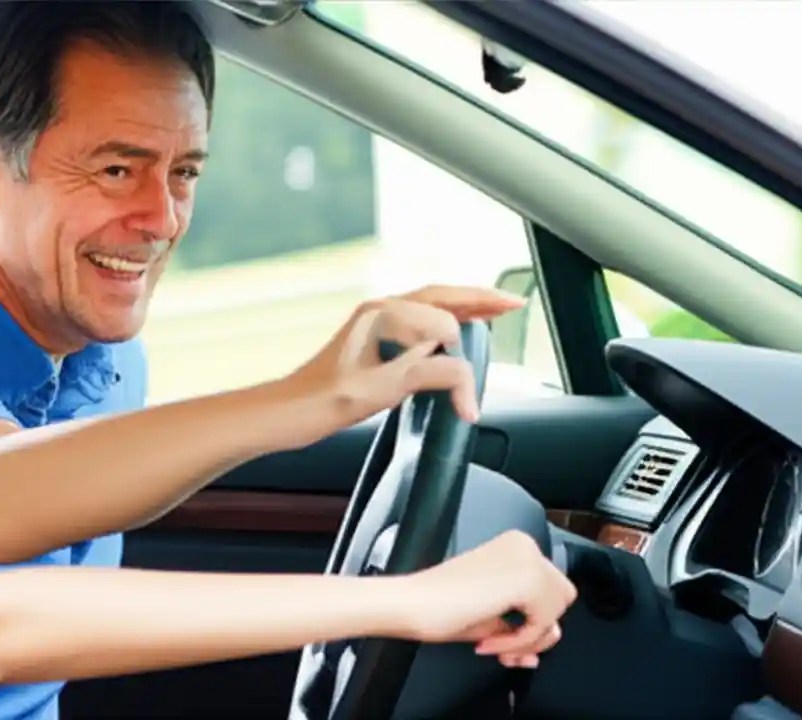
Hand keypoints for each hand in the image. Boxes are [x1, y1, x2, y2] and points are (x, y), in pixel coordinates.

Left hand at [287, 285, 524, 427]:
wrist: (289, 412)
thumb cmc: (326, 399)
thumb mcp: (390, 386)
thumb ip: (436, 376)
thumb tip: (469, 386)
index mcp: (385, 313)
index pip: (445, 312)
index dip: (469, 335)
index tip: (480, 372)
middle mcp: (380, 312)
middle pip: (441, 297)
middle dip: (479, 299)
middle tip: (513, 303)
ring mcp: (374, 326)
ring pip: (429, 308)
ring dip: (462, 309)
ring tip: (490, 314)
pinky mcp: (370, 344)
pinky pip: (416, 324)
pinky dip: (442, 326)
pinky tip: (449, 341)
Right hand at [395, 530, 576, 667]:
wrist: (412, 603)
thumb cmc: (436, 605)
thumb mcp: (493, 616)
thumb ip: (522, 626)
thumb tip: (545, 644)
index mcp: (516, 547)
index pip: (549, 591)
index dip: (530, 623)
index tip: (501, 640)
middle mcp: (525, 546)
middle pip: (562, 599)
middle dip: (536, 630)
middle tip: (503, 646)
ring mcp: (528, 559)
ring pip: (557, 614)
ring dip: (526, 639)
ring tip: (493, 644)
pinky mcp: (526, 578)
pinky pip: (543, 624)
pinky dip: (520, 642)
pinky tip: (488, 641)